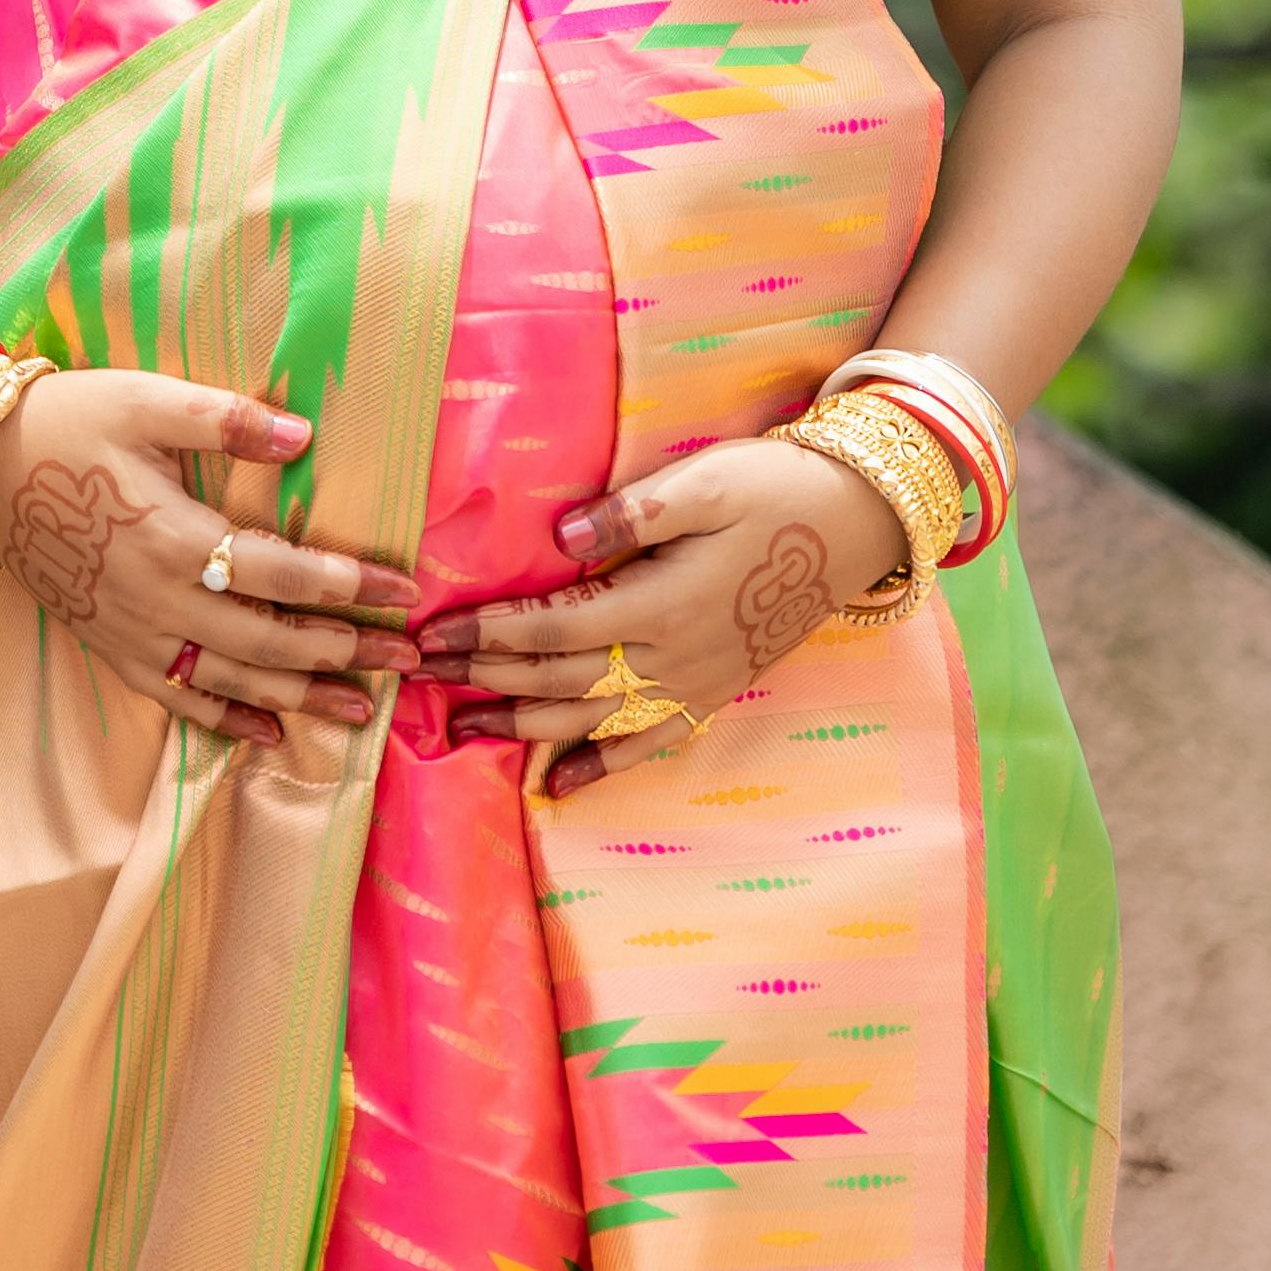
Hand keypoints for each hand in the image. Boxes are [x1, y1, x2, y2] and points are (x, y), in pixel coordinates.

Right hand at [0, 367, 414, 761]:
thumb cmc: (72, 421)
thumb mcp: (145, 400)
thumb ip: (225, 419)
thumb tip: (303, 436)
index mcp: (175, 537)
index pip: (282, 572)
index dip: (348, 584)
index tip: (404, 591)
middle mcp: (161, 600)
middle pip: (270, 640)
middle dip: (343, 653)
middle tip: (405, 659)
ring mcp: (136, 634)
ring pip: (232, 682)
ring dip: (300, 698)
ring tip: (360, 712)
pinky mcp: (114, 649)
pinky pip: (179, 700)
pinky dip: (227, 722)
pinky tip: (268, 736)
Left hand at [415, 433, 906, 791]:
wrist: (851, 529)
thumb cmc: (773, 493)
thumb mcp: (704, 484)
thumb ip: (632, 517)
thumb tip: (562, 539)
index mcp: (659, 604)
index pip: (551, 628)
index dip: (487, 633)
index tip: (431, 633)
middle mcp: (670, 658)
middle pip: (558, 677)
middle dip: (484, 677)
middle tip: (419, 678)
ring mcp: (692, 684)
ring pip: (590, 720)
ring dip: (521, 726)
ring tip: (461, 730)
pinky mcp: (711, 693)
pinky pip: (647, 744)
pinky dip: (599, 767)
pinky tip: (559, 786)